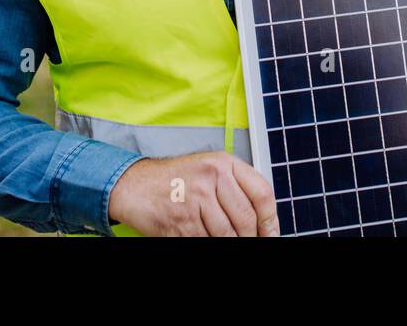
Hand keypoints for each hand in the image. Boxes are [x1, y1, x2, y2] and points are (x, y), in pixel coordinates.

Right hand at [107, 151, 279, 236]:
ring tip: (225, 239)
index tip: (270, 234)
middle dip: (251, 237)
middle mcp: (211, 178)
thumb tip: (262, 219)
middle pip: (247, 219)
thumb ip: (235, 187)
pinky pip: (205, 241)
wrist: (136, 185)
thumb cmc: (175, 179)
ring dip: (230, 242)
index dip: (270, 219)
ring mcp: (195, 200)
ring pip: (227, 235)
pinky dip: (208, 243)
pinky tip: (205, 237)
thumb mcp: (209, 169)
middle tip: (249, 241)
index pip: (261, 193)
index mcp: (224, 163)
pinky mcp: (180, 221)